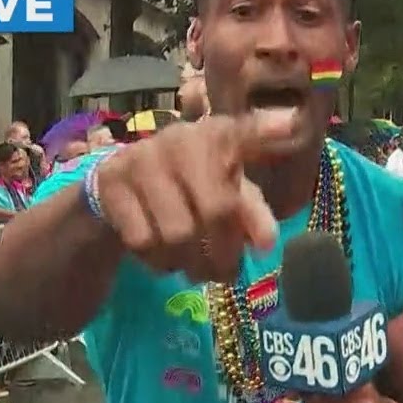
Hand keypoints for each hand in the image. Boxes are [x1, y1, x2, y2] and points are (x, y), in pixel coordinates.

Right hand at [93, 108, 302, 281]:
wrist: (122, 180)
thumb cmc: (191, 183)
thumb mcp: (228, 189)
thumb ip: (252, 212)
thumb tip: (268, 244)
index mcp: (216, 134)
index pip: (242, 134)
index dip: (264, 135)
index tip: (291, 130)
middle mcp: (179, 139)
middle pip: (215, 210)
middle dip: (224, 251)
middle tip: (227, 272)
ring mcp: (141, 159)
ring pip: (176, 234)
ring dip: (191, 263)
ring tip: (198, 270)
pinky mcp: (111, 184)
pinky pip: (143, 241)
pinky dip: (159, 261)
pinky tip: (166, 257)